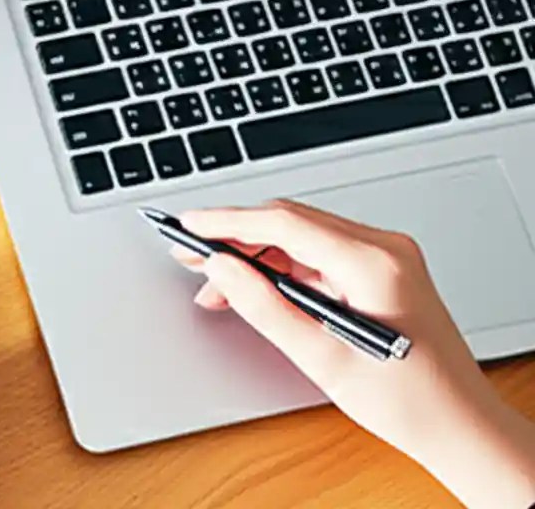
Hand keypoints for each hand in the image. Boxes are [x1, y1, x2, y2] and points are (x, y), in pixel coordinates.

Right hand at [176, 200, 534, 508]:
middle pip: (290, 223)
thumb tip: (221, 271)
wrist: (459, 425)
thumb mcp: (322, 358)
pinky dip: (281, 269)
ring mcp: (385, 257)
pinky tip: (254, 290)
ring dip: (255, 256)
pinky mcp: (380, 271)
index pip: (284, 223)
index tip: (187, 226)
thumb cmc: (409, 400)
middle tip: (188, 255)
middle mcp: (383, 248)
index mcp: (374, 263)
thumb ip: (265, 308)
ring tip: (215, 284)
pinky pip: (318, 256)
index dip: (227, 221)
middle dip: (234, 237)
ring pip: (300, 238)